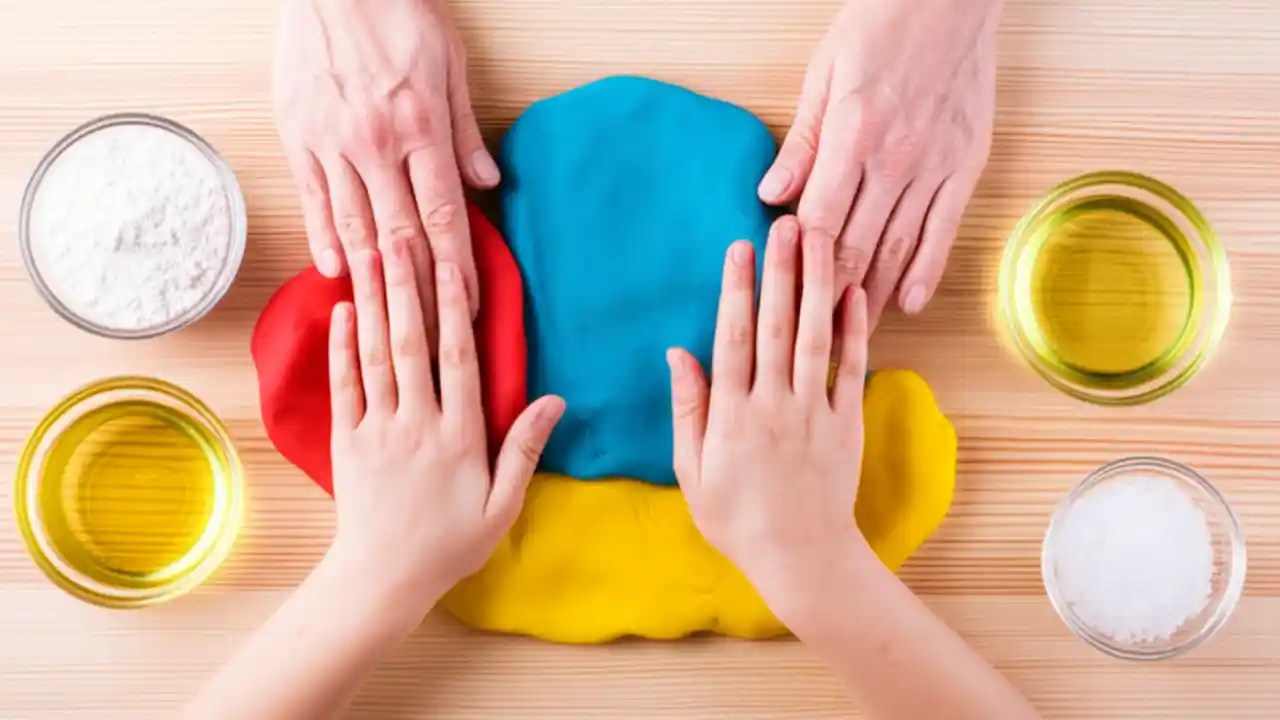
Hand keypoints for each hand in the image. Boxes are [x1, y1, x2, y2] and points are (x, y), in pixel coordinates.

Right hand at [274, 0, 496, 340]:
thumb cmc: (400, 16)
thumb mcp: (451, 66)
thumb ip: (465, 132)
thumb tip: (486, 185)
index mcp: (420, 128)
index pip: (444, 217)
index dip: (460, 269)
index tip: (472, 306)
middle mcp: (375, 143)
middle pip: (402, 234)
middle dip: (422, 291)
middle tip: (435, 333)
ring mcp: (332, 143)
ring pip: (354, 225)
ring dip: (374, 278)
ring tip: (388, 320)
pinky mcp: (298, 137)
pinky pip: (313, 200)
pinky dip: (324, 240)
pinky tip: (336, 274)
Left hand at [327, 237, 563, 616]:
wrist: (382, 579)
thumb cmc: (450, 545)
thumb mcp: (502, 506)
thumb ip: (524, 450)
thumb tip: (556, 400)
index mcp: (459, 437)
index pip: (458, 359)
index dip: (456, 308)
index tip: (453, 263)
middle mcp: (416, 424)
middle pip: (412, 343)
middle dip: (407, 285)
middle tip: (402, 235)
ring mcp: (377, 430)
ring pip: (376, 355)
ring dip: (373, 301)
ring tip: (371, 254)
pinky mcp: (347, 441)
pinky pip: (345, 385)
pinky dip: (342, 346)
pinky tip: (343, 310)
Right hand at [666, 216, 871, 606]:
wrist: (801, 557)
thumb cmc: (737, 519)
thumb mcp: (692, 471)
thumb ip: (687, 410)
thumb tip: (678, 354)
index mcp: (732, 415)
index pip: (734, 339)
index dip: (736, 290)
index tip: (739, 249)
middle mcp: (774, 405)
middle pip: (777, 326)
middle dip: (780, 271)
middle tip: (785, 224)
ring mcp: (814, 412)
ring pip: (815, 337)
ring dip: (816, 285)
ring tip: (819, 241)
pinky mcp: (847, 423)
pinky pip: (851, 369)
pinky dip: (854, 331)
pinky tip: (853, 293)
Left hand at [759, 0, 1000, 327]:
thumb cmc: (880, 28)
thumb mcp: (823, 75)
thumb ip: (800, 142)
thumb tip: (770, 196)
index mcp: (853, 135)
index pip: (819, 220)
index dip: (799, 265)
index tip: (783, 297)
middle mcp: (896, 159)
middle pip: (855, 246)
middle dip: (829, 298)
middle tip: (811, 338)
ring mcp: (935, 167)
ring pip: (897, 248)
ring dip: (872, 297)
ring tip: (852, 336)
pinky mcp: (966, 167)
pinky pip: (943, 232)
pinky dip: (924, 272)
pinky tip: (907, 303)